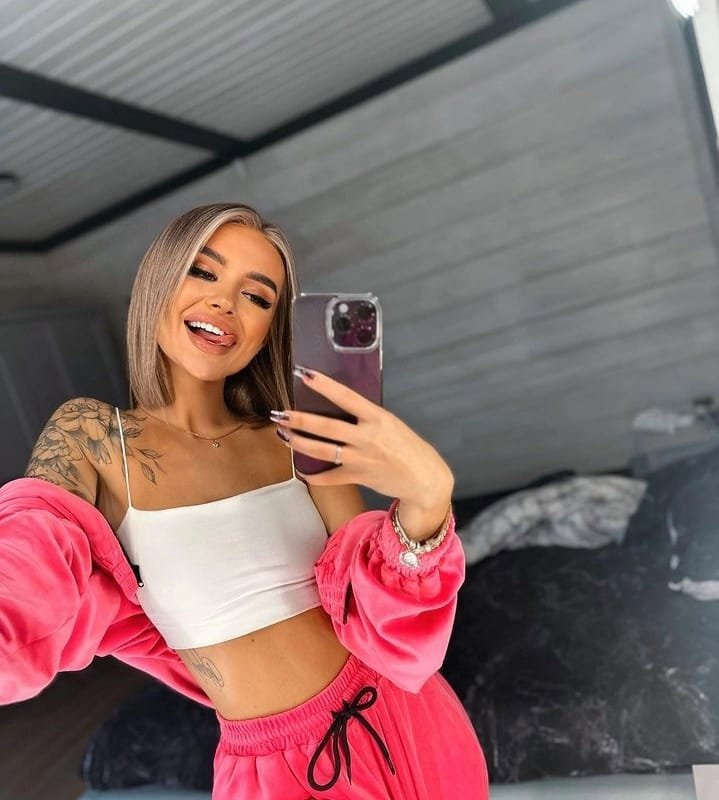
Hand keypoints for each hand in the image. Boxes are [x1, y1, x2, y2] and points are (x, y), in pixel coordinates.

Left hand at [272, 366, 453, 510]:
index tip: (305, 374)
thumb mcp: (390, 423)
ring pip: (322, 450)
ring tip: (283, 435)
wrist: (423, 478)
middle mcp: (367, 437)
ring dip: (299, 442)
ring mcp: (361, 458)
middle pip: (326, 427)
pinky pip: (329, 477)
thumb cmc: (407, 447)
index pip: (346, 397)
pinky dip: (314, 475)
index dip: (324, 385)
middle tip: (280, 413)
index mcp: (377, 417)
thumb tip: (338, 407)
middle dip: (300, 420)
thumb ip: (366, 417)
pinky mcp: (358, 476)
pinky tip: (302, 469)